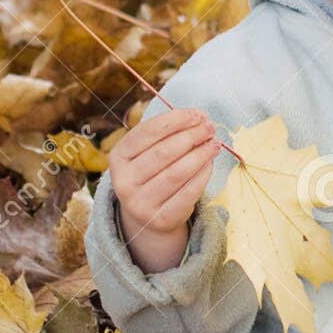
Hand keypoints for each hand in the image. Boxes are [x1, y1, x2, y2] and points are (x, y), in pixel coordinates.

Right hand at [110, 106, 220, 266]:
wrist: (147, 213)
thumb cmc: (152, 172)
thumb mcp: (147, 151)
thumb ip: (167, 132)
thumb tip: (198, 117)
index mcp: (118, 157)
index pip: (147, 132)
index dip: (176, 120)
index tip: (198, 114)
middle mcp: (124, 181)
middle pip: (163, 152)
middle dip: (191, 136)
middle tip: (210, 128)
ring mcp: (140, 202)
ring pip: (176, 173)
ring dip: (200, 155)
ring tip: (214, 144)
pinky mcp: (160, 218)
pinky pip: (187, 193)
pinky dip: (202, 175)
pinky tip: (210, 163)